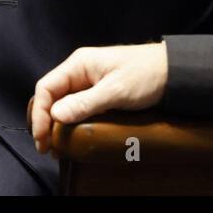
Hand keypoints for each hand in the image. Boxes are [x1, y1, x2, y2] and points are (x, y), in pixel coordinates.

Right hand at [29, 43, 168, 154]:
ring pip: (62, 104)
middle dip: (44, 122)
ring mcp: (89, 82)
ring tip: (56, 147)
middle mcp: (80, 72)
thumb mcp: (116, 90)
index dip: (38, 113)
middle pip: (51, 97)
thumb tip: (55, 115)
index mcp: (79, 64)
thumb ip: (86, 102)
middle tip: (47, 148)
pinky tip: (71, 137)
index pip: (46, 88)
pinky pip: (76, 108)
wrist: (174, 71)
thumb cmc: (146, 74)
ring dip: (56, 125)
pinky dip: (70, 123)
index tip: (42, 137)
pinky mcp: (98, 93)